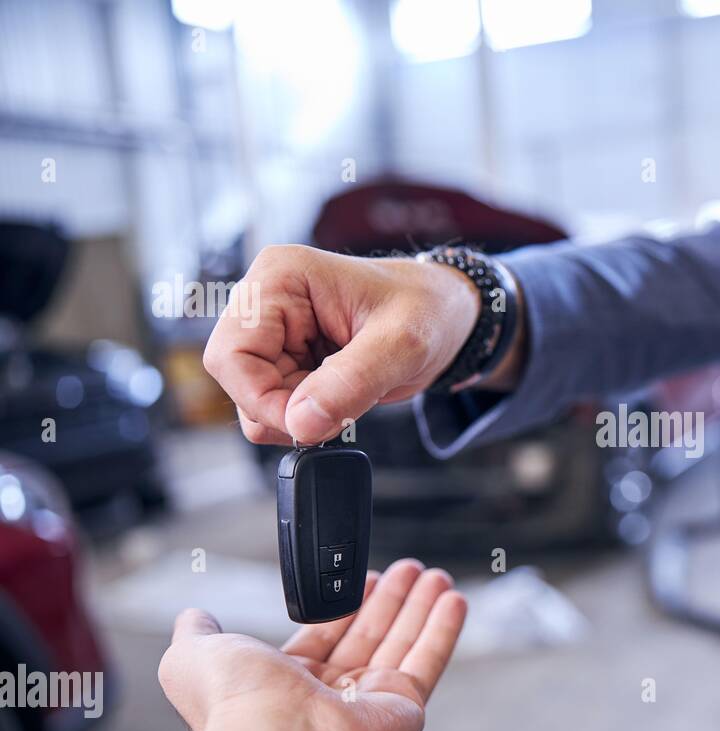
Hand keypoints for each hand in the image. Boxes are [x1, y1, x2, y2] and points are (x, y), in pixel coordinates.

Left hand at [160, 559, 465, 730]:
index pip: (323, 633)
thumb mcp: (195, 655)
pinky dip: (442, 629)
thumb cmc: (235, 705)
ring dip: (420, 607)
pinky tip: (452, 599)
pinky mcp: (403, 710)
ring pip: (402, 644)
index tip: (365, 575)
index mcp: (283, 684)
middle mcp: (329, 697)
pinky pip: (427, 661)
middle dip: (390, 599)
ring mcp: (370, 705)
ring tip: (436, 575)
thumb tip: (193, 616)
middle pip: (368, 636)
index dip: (344, 602)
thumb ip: (197, 633)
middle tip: (409, 569)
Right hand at [202, 245, 481, 444]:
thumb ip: (351, 382)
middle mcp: (267, 302)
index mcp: (280, 278)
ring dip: (299, 416)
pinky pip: (278, 404)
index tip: (309, 423)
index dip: (261, 400)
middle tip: (340, 411)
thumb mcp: (402, 345)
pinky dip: (308, 417)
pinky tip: (344, 400)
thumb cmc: (429, 309)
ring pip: (255, 399)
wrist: (447, 316)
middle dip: (283, 410)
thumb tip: (300, 423)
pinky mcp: (289, 358)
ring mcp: (276, 332)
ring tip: (351, 396)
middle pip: (238, 381)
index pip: (231, 355)